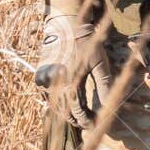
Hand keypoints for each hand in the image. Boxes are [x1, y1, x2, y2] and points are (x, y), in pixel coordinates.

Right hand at [34, 0, 112, 128]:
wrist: (66, 25)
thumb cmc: (87, 43)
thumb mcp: (100, 63)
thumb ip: (104, 85)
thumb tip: (109, 105)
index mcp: (71, 81)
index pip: (78, 111)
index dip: (86, 120)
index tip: (94, 124)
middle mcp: (56, 83)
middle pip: (65, 111)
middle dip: (76, 120)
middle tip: (87, 123)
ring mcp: (45, 80)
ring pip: (54, 106)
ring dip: (65, 114)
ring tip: (77, 118)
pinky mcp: (40, 76)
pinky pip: (46, 97)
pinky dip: (55, 104)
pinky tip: (64, 106)